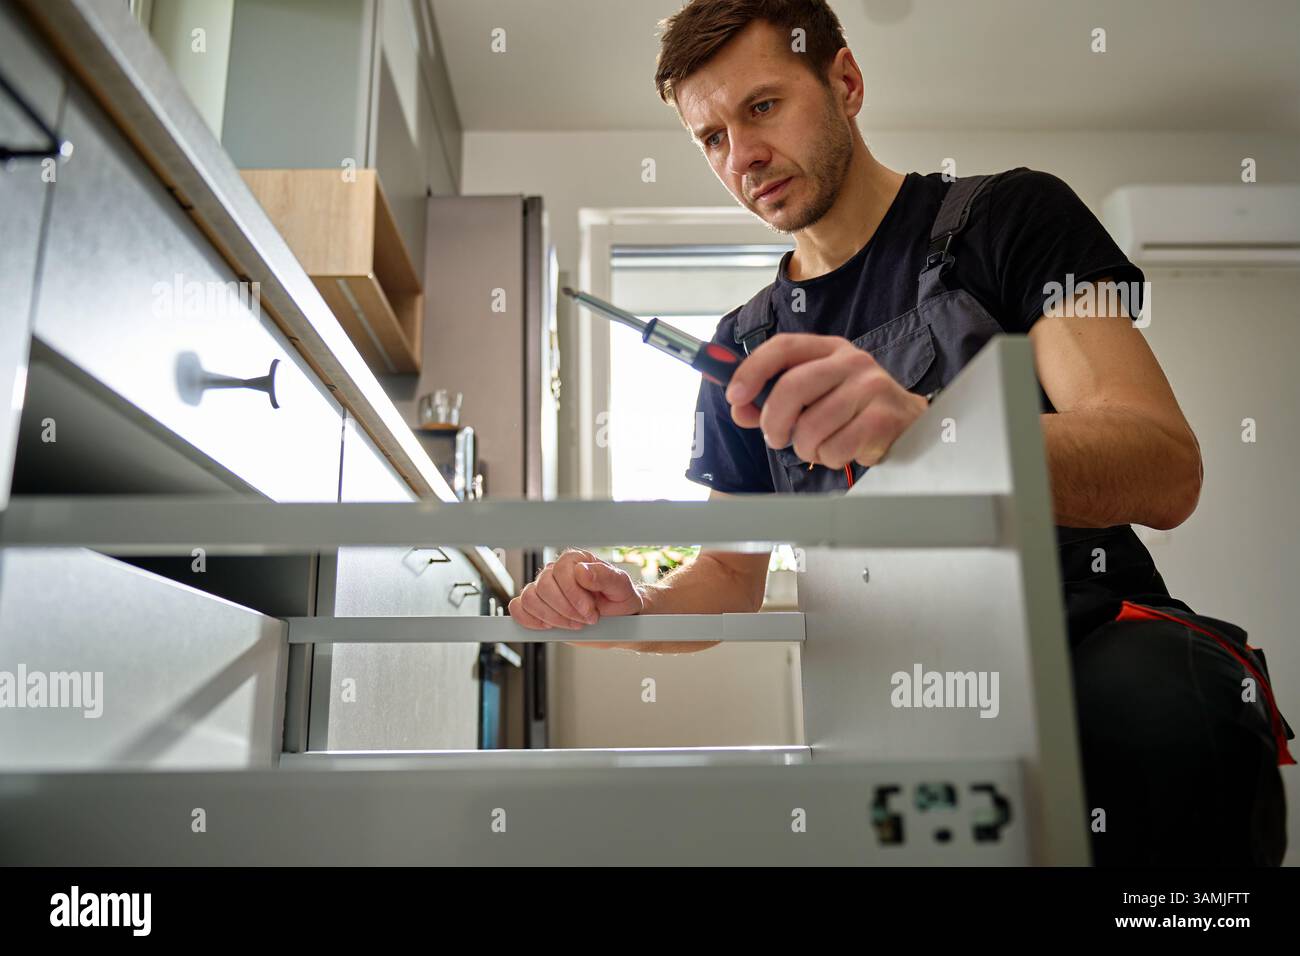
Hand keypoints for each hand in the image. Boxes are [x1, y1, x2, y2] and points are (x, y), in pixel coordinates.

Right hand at [507, 548, 641, 631]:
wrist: (619, 618)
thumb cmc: (619, 599)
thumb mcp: (621, 586)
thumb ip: (605, 576)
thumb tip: (582, 571)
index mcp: (576, 560)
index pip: (561, 571)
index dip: (573, 595)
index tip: (590, 612)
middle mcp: (556, 572)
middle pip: (543, 587)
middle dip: (565, 609)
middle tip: (585, 621)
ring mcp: (544, 589)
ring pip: (529, 599)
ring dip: (551, 617)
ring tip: (572, 624)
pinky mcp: (537, 607)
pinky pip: (518, 609)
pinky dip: (528, 620)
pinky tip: (548, 626)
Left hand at [724, 332, 928, 466]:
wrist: (906, 424)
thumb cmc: (851, 410)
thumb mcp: (813, 396)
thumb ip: (773, 399)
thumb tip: (739, 407)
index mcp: (829, 349)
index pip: (783, 347)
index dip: (752, 370)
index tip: (734, 396)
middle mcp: (851, 361)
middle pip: (792, 387)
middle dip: (773, 421)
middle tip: (775, 438)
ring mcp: (871, 387)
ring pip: (811, 426)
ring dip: (805, 447)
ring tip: (817, 446)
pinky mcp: (883, 418)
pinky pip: (835, 448)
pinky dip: (828, 458)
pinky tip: (840, 451)